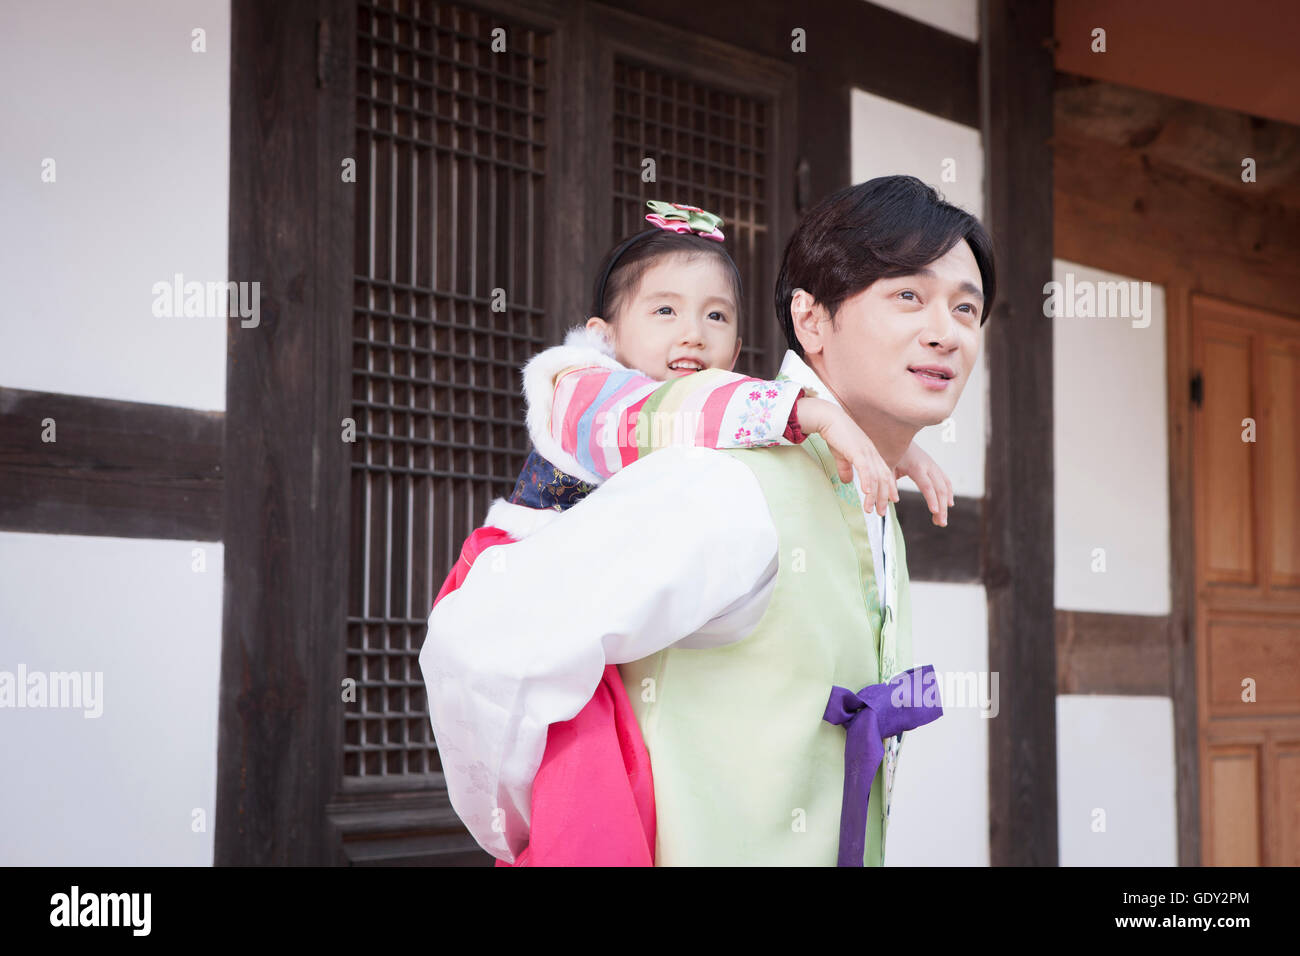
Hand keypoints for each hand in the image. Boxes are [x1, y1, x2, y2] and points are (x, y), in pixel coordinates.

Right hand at [796, 397, 897, 516]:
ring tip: (871, 510)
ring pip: (875, 478)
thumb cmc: (834, 434)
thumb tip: (847, 481)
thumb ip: (846, 468)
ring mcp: (866, 452)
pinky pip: (865, 469)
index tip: (892, 500)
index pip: (884, 472)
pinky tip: (866, 493)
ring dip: (874, 496)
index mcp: (870, 453)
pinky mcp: (857, 451)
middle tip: (881, 513)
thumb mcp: (841, 455)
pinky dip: (867, 482)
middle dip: (884, 497)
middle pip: (883, 478)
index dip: (890, 487)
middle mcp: (872, 453)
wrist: (828, 418)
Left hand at [894, 442, 953, 526]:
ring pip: (945, 485)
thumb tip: (893, 500)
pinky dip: (948, 492)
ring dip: (946, 503)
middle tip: (941, 523)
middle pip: (939, 488)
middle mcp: (928, 465)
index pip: (927, 485)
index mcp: (916, 466)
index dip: (932, 499)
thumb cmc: (888, 452)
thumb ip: (888, 482)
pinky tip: (949, 504)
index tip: (935, 512)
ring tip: (941, 521)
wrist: (896, 434)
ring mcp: (932, 465)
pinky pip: (945, 480)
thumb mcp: (885, 466)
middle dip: (942, 507)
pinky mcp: (933, 466)